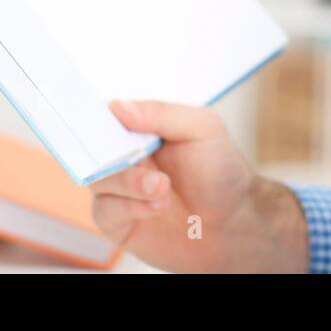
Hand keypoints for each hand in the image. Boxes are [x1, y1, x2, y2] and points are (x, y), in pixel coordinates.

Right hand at [90, 101, 309, 272]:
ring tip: (161, 187)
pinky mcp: (120, 222)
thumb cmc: (222, 172)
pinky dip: (129, 207)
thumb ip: (162, 114)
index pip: (109, 116)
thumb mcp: (203, 128)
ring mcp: (121, 190)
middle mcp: (127, 158)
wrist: (236, 224)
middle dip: (111, 153)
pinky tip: (156, 207)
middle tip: (139, 158)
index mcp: (143, 130)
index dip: (101, 117)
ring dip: (128, 182)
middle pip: (95, 148)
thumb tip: (118, 107)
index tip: (103, 121)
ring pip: (97, 179)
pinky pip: (104, 211)